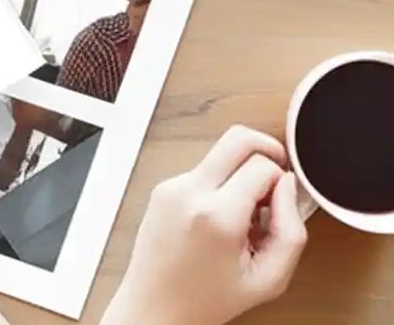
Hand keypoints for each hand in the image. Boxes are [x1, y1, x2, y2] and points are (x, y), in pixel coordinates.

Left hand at [103, 126, 308, 324]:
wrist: (154, 308)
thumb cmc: (208, 299)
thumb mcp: (270, 278)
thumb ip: (292, 230)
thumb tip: (288, 186)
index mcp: (216, 215)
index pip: (263, 165)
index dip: (282, 180)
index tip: (282, 204)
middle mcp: (189, 192)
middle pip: (237, 138)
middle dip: (266, 150)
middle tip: (276, 180)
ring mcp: (171, 187)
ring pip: (220, 155)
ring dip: (240, 175)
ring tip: (244, 219)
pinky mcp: (163, 189)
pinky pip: (203, 172)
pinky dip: (220, 186)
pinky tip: (222, 221)